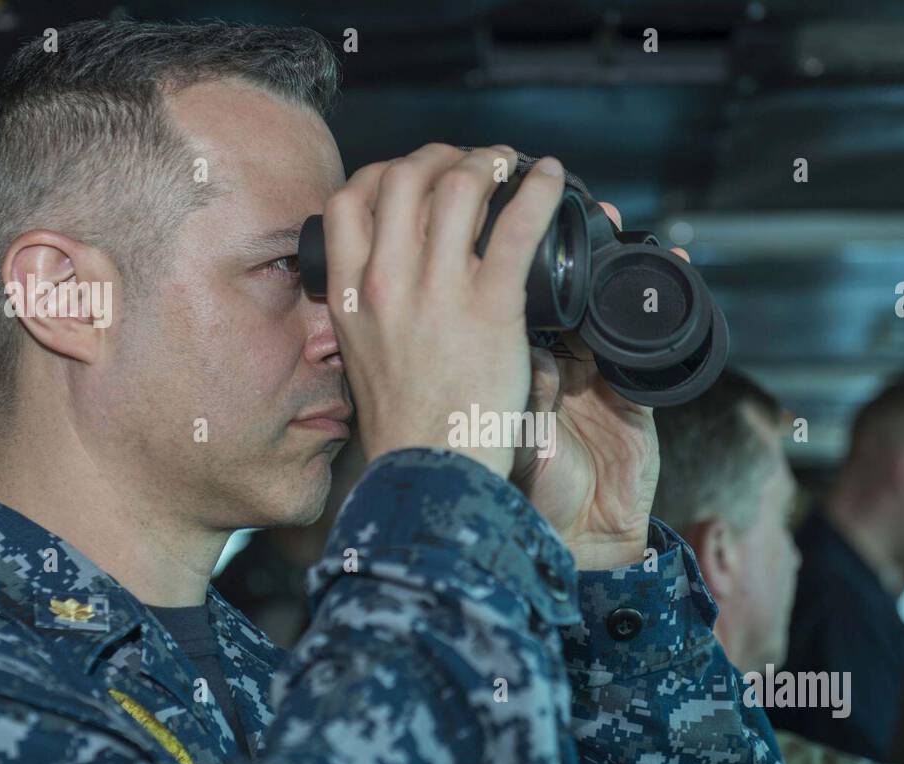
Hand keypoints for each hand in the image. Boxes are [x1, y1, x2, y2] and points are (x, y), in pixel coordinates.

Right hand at [323, 144, 567, 477]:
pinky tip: (553, 179)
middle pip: (405, 176)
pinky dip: (541, 191)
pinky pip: (518, 225)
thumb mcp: (361, 355)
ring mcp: (439, 291)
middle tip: (470, 162)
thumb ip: (369, 307)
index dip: (383, 172)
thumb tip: (390, 275)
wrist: (431, 469)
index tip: (412, 175)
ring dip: (489, 162)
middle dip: (441, 156)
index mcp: (349, 294)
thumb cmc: (404, 422)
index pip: (350, 199)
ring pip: (459, 185)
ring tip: (508, 165)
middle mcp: (387, 282)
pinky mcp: (492, 307)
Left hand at [512, 203, 691, 569]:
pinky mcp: (641, 392)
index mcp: (517, 366)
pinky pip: (655, 341)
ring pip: (613, 306)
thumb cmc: (531, 491)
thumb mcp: (515, 437)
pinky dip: (668, 305)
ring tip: (632, 232)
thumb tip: (540, 358)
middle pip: (571, 292)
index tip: (531, 219)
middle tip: (598, 215)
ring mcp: (600, 375)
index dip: (527, 260)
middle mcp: (559, 363)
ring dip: (625, 267)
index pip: (519, 299)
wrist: (579, 539)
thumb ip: (524, 396)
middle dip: (582, 250)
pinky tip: (677, 270)